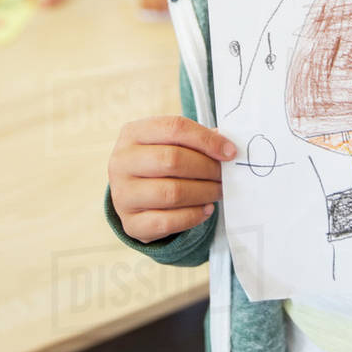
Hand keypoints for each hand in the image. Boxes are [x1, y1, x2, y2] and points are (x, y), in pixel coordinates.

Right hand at [108, 116, 235, 242]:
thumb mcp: (170, 142)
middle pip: (172, 160)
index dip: (206, 139)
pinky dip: (193, 216)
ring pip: (171, 193)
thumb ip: (196, 140)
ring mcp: (122, 195)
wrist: (134, 195)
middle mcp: (121, 162)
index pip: (174, 128)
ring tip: (217, 191)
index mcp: (133, 133)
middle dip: (206, 168)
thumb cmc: (158, 161)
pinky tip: (206, 209)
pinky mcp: (130, 223)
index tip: (230, 152)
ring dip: (203, 192)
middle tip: (224, 175)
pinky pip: (168, 222)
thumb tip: (226, 147)